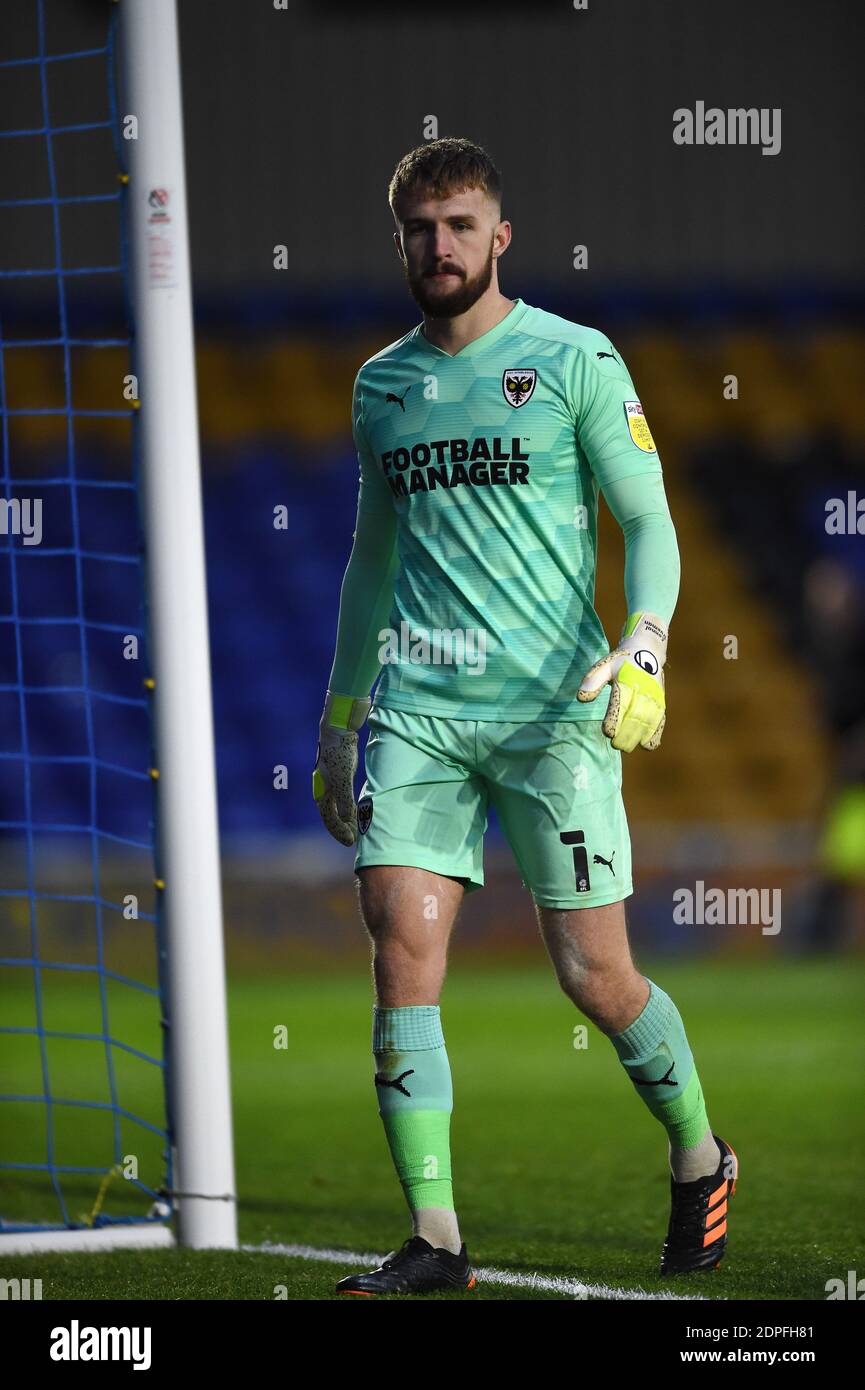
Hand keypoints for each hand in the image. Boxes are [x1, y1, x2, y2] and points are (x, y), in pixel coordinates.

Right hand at [311, 691, 370, 843]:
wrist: (338, 728)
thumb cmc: (339, 752)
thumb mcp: (343, 777)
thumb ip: (345, 799)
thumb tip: (347, 819)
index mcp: (322, 791)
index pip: (329, 817)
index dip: (339, 831)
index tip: (351, 841)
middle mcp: (324, 788)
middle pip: (331, 814)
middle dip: (342, 827)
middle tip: (354, 839)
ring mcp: (331, 780)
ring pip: (337, 805)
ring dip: (346, 818)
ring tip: (356, 827)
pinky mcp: (340, 773)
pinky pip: (343, 795)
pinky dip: (349, 805)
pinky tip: (358, 808)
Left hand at [577, 612, 666, 750]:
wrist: (646, 651)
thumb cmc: (620, 662)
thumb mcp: (604, 665)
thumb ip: (593, 680)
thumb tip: (581, 698)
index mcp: (626, 679)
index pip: (621, 702)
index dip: (615, 718)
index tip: (607, 732)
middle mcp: (643, 688)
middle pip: (636, 715)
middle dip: (627, 733)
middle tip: (616, 745)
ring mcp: (654, 696)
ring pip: (649, 719)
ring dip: (639, 735)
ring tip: (628, 747)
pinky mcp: (660, 702)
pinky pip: (661, 719)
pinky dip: (656, 733)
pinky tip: (648, 745)